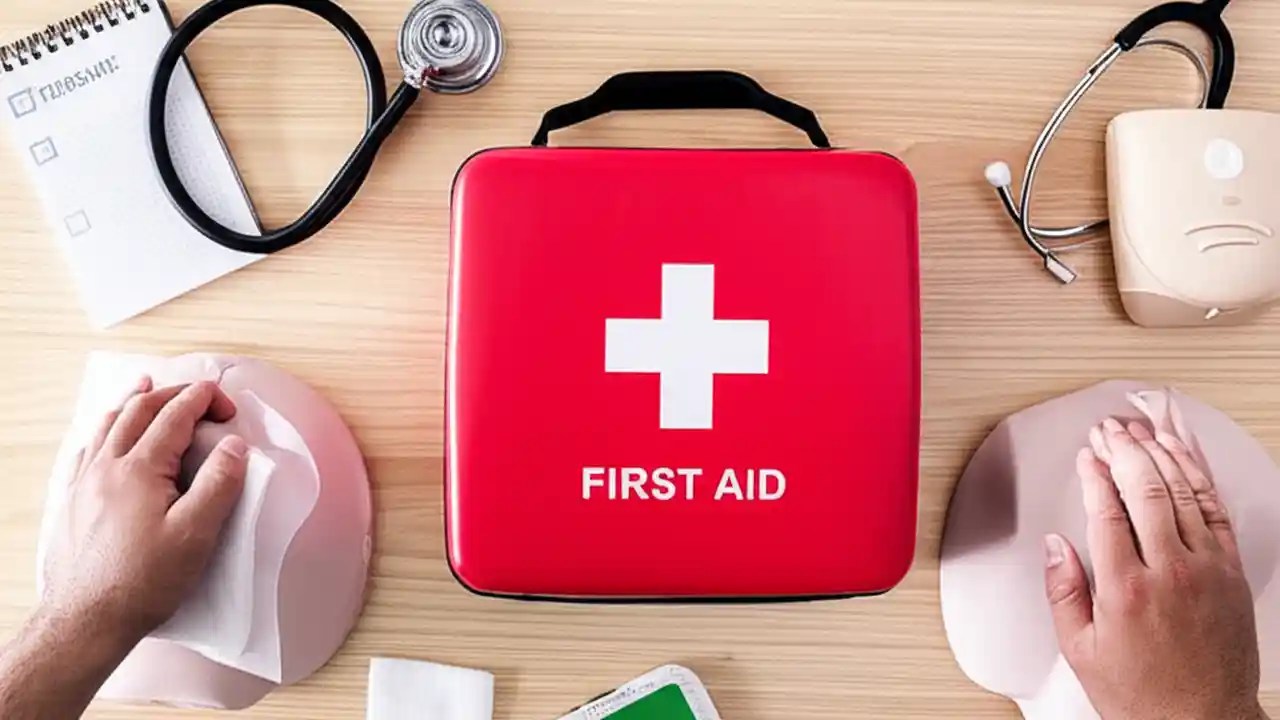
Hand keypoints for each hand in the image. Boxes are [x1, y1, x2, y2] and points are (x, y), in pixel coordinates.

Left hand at [42, 376, 247, 648]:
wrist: (88, 619)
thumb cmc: (142, 581)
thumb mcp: (196, 533)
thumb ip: (219, 483)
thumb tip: (233, 446)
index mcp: (140, 469)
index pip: (174, 416)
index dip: (202, 399)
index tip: (224, 401)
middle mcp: (107, 467)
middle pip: (138, 410)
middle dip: (172, 393)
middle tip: (198, 394)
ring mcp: (84, 483)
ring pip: (107, 425)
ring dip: (132, 402)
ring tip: (144, 388)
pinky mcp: (73, 503)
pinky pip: (86, 450)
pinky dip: (103, 430)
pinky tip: (106, 435)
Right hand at [1043, 418, 1266, 719]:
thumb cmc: (1143, 694)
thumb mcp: (1081, 649)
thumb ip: (1063, 591)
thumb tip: (1055, 546)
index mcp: (1126, 589)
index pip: (1107, 511)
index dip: (1095, 475)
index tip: (1086, 456)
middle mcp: (1170, 572)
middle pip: (1145, 489)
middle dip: (1124, 450)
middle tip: (1109, 430)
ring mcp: (1208, 569)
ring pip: (1184, 491)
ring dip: (1162, 452)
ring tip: (1144, 428)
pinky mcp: (1232, 572)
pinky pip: (1216, 510)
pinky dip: (1200, 476)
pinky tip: (1186, 456)